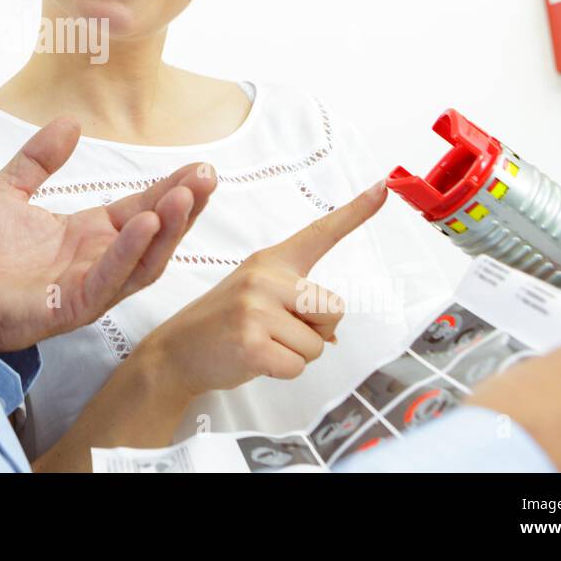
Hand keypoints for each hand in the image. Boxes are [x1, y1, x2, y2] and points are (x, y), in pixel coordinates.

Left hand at [0, 117, 217, 352]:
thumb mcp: (8, 189)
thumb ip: (39, 158)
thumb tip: (71, 121)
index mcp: (87, 235)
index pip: (141, 209)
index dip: (170, 189)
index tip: (199, 167)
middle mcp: (95, 262)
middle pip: (154, 235)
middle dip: (184, 207)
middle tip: (208, 176)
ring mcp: (86, 286)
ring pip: (142, 261)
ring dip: (168, 230)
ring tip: (186, 195)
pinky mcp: (68, 307)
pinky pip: (107, 281)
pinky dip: (128, 253)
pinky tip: (143, 224)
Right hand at [133, 181, 387, 401]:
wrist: (176, 350)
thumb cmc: (223, 324)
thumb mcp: (256, 295)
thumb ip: (297, 302)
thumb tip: (331, 333)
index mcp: (272, 260)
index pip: (320, 232)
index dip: (356, 211)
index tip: (384, 188)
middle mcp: (265, 277)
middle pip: (334, 310)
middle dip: (315, 331)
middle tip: (275, 332)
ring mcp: (255, 308)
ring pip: (318, 345)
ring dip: (297, 355)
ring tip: (261, 345)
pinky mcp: (250, 343)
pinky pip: (298, 366)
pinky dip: (282, 372)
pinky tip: (254, 361)